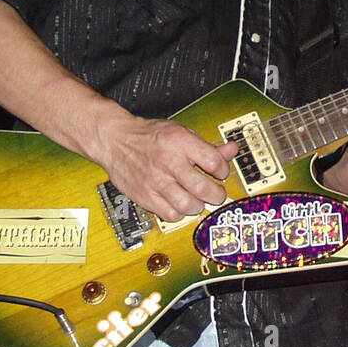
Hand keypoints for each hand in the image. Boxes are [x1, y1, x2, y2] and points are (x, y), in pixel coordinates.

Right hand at [94, 114, 236, 221]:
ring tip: (197, 199)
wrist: (115, 140)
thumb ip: (207, 146)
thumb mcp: (181, 132)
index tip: (221, 173)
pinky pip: (170, 214)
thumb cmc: (150, 136)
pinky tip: (180, 204)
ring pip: (188, 204)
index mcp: (180, 141)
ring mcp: (155, 180)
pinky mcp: (144, 195)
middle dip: (216, 194)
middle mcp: (167, 161)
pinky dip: (180, 213)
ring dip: (198, 205)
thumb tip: (232, 150)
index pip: (214, 162)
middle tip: (216, 193)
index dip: (223, 170)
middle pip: (203, 188)